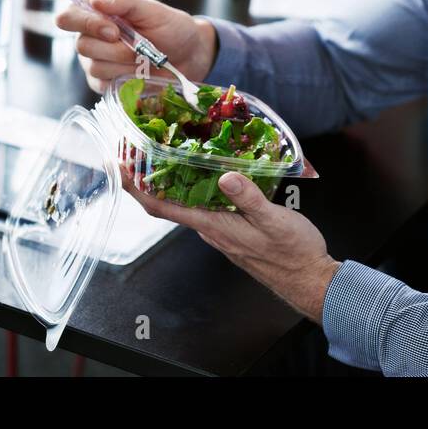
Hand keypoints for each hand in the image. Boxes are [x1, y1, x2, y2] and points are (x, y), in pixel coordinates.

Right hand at [56, 0, 217, 93]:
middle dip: (116, 48)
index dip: (86, 24)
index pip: (68, 17)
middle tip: (141, 47)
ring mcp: (96, 64)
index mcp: (96, 16)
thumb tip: (95, 0)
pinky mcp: (105, 85)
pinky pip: (105, 86)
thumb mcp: (151, 10)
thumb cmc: (170, 28)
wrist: (189, 55)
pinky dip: (127, 79)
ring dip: (126, 65)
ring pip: (96, 68)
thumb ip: (124, 2)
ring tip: (144, 59)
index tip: (114, 30)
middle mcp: (91, 39)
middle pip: (83, 46)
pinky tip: (141, 73)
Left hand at [121, 165, 340, 322]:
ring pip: (186, 205)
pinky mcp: (233, 231)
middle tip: (136, 148)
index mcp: (215, 226)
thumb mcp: (274, 220)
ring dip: (170, 182)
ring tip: (166, 152)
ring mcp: (221, 232)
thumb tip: (224, 176)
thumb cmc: (293, 253)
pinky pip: (205, 207)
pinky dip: (195, 188)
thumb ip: (249, 198)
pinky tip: (206, 173)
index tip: (118, 166)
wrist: (309, 280)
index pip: (162, 207)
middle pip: (167, 203)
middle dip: (147, 178)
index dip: (136, 187)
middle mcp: (211, 230)